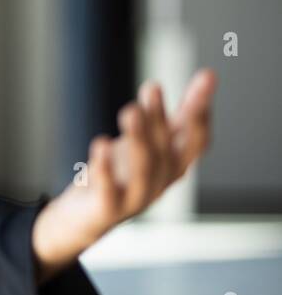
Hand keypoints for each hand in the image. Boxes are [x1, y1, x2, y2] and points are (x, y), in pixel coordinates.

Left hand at [32, 68, 216, 281]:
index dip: (201, 113)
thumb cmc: (124, 175)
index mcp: (174, 165)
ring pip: (144, 169)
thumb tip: (208, 77)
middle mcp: (161, 182)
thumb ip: (177, 115)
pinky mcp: (108, 209)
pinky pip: (109, 191)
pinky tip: (101, 144)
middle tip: (153, 87)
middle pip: (166, 149)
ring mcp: (137, 198)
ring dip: (139, 138)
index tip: (205, 79)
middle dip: (160, 118)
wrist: (85, 217)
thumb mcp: (151, 142)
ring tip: (131, 110)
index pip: (197, 140)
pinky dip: (106, 168)